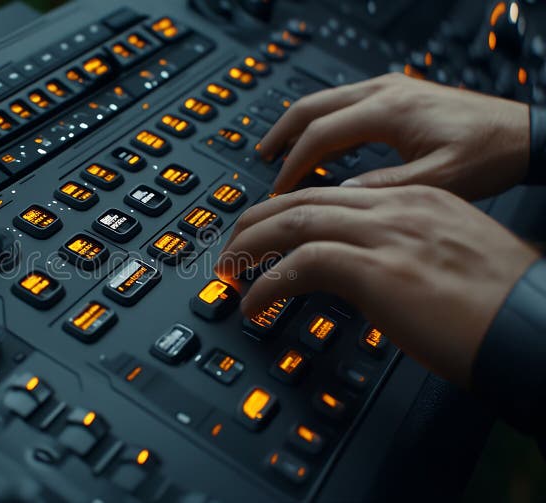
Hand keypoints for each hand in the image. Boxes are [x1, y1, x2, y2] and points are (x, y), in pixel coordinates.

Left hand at [214, 185, 538, 385]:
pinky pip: (300, 265)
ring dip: (250, 247)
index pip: (334, 195)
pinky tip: (254, 303)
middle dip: (257, 223)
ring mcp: (385, 235)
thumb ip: (406, 253)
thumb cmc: (500, 305)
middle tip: (231, 247)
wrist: (532, 325)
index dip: (290, 213)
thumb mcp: (448, 261)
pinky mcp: (375, 269)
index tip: (267, 234)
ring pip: (293, 223)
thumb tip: (368, 275)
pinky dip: (267, 283)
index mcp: (416, 200)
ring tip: (227, 271)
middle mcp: (397, 208)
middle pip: (303, 200)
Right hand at [259, 73, 530, 199]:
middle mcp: (383, 91)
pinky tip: (320, 143)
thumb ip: (384, 188)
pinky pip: (344, 104)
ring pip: (325, 100)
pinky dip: (321, 123)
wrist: (524, 134)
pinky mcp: (397, 94)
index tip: (278, 190)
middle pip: (311, 106)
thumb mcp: (437, 181)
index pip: (319, 135)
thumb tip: (339, 195)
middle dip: (280, 134)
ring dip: (298, 126)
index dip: (292, 165)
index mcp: (388, 110)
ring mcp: (390, 88)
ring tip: (279, 151)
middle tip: (260, 160)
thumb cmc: (489, 154)